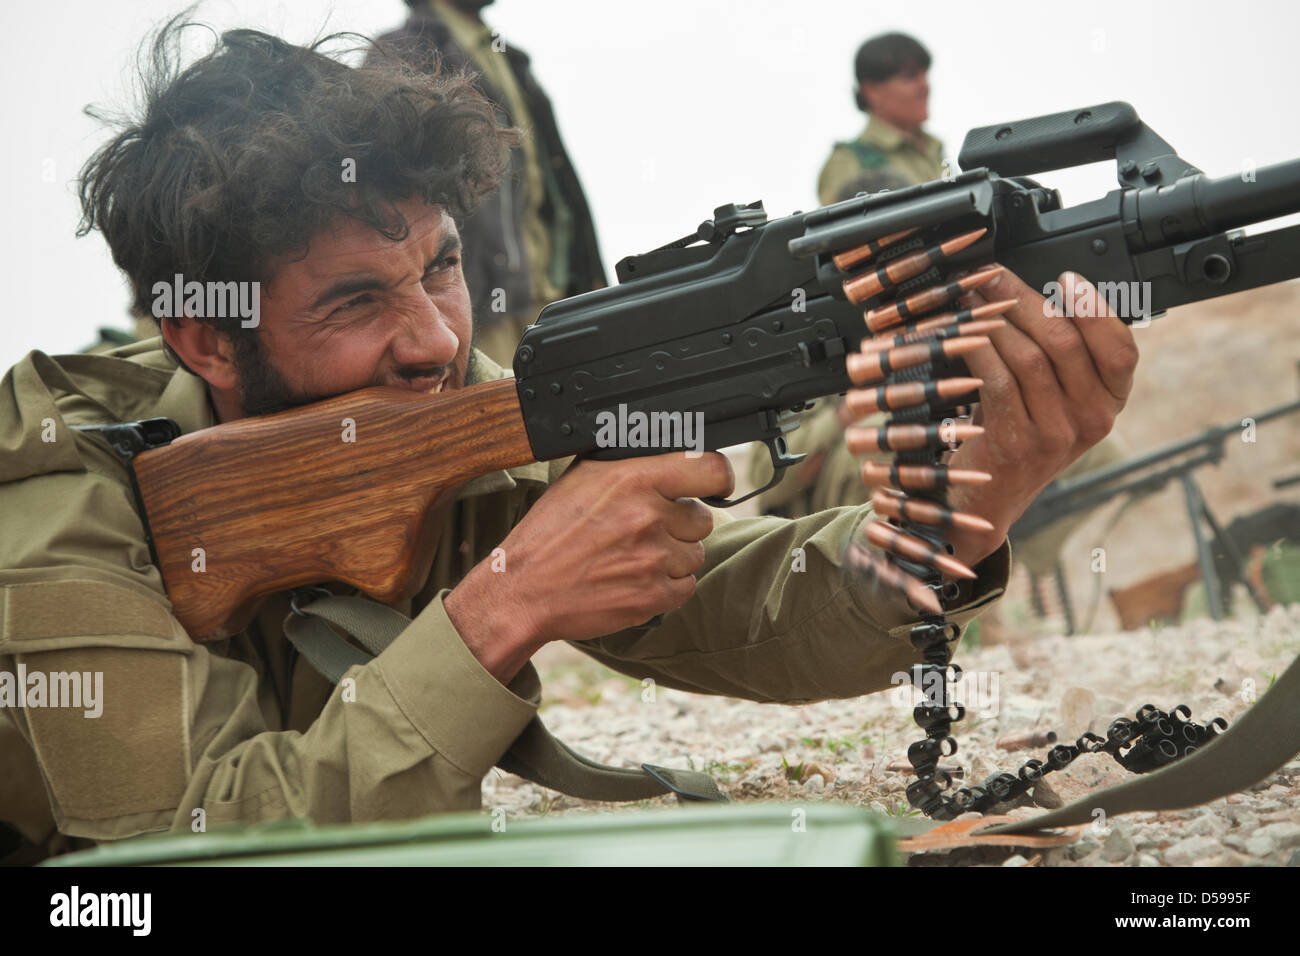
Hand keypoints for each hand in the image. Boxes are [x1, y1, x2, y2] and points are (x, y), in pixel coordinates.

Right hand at [444, 452, 732, 681]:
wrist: (524, 589)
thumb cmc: (550, 533)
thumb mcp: (582, 478)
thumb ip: (630, 465)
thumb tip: (668, 452)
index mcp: (632, 478)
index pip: (709, 468)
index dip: (717, 478)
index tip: (713, 485)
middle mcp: (648, 515)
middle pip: (703, 518)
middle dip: (680, 524)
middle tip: (646, 529)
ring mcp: (653, 558)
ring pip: (695, 554)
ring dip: (673, 556)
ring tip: (634, 556)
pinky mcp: (653, 596)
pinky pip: (686, 585)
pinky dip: (667, 585)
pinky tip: (636, 578)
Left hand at [942, 268, 1138, 568]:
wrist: (984, 496)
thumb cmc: (1014, 431)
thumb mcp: (1049, 394)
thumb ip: (1056, 351)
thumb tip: (1027, 285)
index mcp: (1110, 403)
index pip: (1121, 348)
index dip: (1095, 307)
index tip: (1066, 277)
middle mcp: (1091, 421)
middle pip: (1066, 342)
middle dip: (1026, 300)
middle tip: (993, 277)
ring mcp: (1055, 435)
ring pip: (1029, 357)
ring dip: (994, 319)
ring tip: (971, 298)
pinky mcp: (1016, 444)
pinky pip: (997, 381)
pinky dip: (977, 349)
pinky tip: (961, 333)